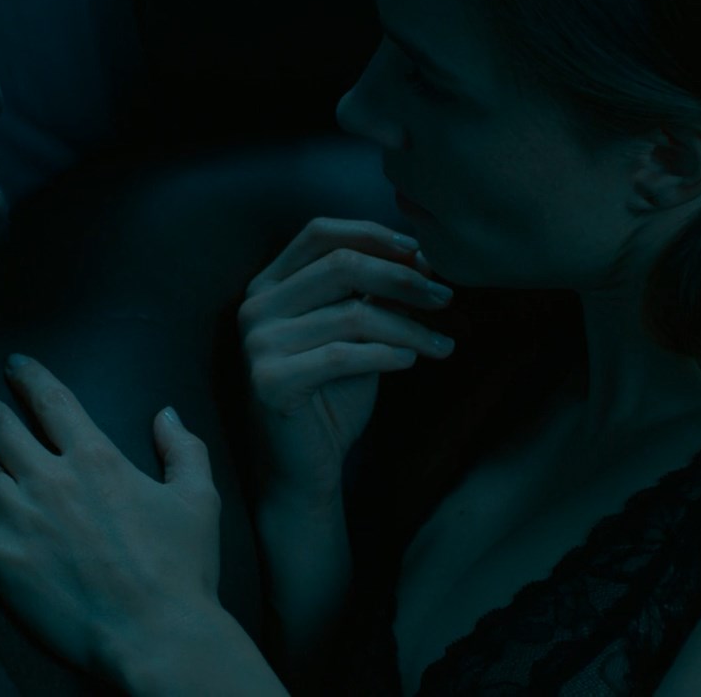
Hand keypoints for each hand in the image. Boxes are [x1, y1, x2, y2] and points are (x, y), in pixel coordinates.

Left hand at [0, 355, 223, 683]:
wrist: (156, 633)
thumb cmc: (181, 570)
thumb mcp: (198, 499)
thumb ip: (183, 449)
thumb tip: (167, 413)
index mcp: (96, 458)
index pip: (53, 401)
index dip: (29, 377)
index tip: (10, 362)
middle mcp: (50, 478)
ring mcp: (19, 518)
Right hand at [239, 217, 455, 504]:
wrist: (304, 467)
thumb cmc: (331, 395)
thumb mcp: (355, 333)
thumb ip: (376, 295)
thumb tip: (423, 259)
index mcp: (269, 284)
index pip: (319, 233)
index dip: (373, 234)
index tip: (420, 253)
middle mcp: (256, 306)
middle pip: (340, 265)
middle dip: (402, 279)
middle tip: (445, 298)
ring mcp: (257, 343)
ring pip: (350, 315)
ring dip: (408, 327)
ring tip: (441, 344)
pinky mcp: (270, 380)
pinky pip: (341, 355)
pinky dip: (385, 355)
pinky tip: (411, 361)